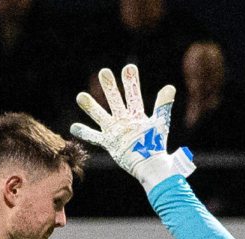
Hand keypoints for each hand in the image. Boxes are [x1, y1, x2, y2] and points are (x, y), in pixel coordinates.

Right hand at [70, 64, 193, 189]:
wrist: (150, 164)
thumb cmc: (156, 144)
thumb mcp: (160, 122)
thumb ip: (163, 105)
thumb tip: (170, 87)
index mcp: (136, 113)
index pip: (133, 94)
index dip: (131, 81)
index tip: (129, 68)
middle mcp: (124, 119)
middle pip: (114, 99)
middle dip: (109, 86)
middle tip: (104, 72)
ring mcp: (115, 130)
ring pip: (100, 115)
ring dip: (91, 106)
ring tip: (81, 96)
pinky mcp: (109, 142)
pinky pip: (94, 136)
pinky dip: (84, 132)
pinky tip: (73, 127)